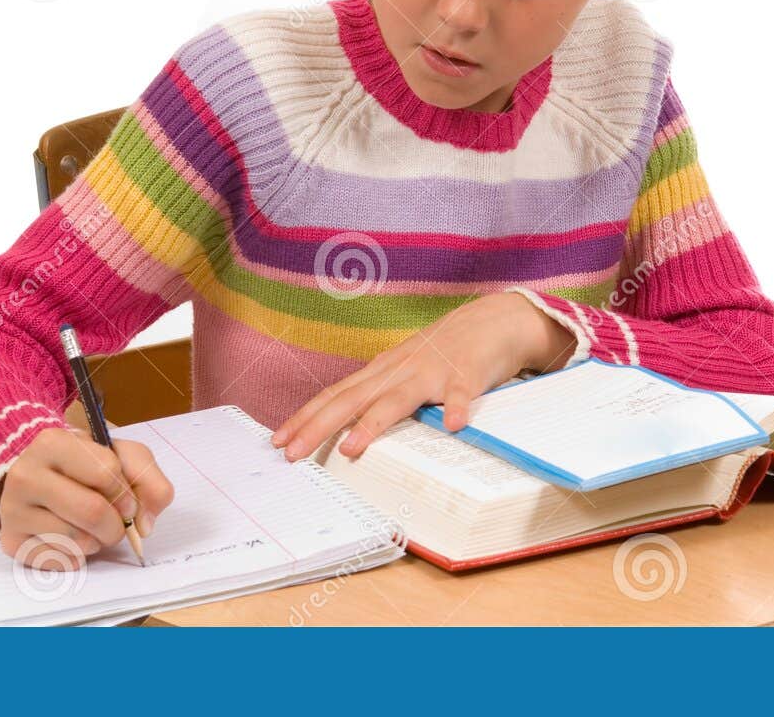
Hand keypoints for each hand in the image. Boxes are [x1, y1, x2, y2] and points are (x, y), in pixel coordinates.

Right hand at [0, 427, 174, 569]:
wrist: (45, 475)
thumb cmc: (88, 464)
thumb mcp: (122, 455)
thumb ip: (147, 478)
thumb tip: (145, 525)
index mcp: (52, 443)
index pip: (106, 473)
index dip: (126, 493)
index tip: (127, 500)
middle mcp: (25, 474)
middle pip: (92, 512)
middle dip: (116, 525)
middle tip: (116, 524)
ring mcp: (12, 509)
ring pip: (74, 540)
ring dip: (96, 542)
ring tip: (90, 528)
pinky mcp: (11, 541)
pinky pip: (58, 561)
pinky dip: (77, 556)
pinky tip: (72, 539)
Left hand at [269, 291, 576, 461]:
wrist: (495, 320)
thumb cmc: (446, 350)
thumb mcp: (405, 369)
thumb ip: (380, 394)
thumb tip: (345, 425)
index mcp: (383, 372)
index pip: (335, 395)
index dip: (305, 418)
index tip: (278, 440)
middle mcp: (400, 370)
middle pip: (353, 399)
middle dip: (318, 426)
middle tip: (291, 453)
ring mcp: (433, 372)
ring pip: (398, 399)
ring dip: (373, 423)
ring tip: (351, 447)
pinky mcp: (468, 374)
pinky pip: (462, 393)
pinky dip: (456, 408)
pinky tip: (453, 425)